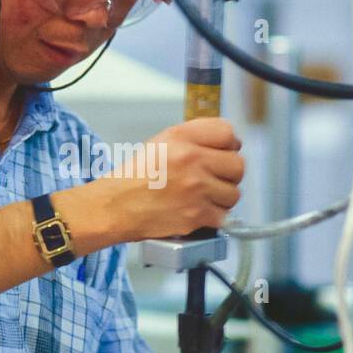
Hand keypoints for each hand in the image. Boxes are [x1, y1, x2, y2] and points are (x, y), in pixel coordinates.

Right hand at [95, 118, 244, 240]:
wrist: (114, 207)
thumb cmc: (135, 178)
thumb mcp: (161, 143)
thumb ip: (194, 139)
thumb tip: (228, 146)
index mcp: (182, 137)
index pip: (228, 133)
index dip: (230, 146)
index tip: (225, 155)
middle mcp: (191, 159)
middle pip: (237, 166)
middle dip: (228, 176)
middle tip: (213, 181)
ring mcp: (196, 187)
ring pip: (233, 194)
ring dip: (221, 199)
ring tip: (202, 199)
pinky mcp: (196, 214)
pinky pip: (223, 217)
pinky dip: (212, 219)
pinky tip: (197, 213)